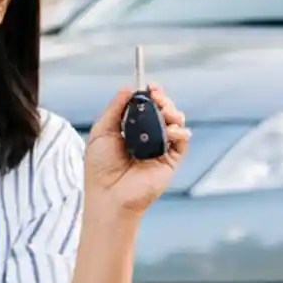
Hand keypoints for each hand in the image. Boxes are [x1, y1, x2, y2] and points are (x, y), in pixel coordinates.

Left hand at [84, 83, 190, 213]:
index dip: (150, 95)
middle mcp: (147, 138)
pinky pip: (182, 141)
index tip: (151, 87)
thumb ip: (115, 109)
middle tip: (158, 96)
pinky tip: (170, 130)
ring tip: (165, 111)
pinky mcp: (170, 161)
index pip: (145, 107)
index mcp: (130, 131)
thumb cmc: (100, 168)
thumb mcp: (102, 132)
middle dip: (164, 100)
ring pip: (175, 123)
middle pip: (163, 112)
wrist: (109, 195)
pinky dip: (180, 131)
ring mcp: (160, 149)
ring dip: (174, 112)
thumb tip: (128, 89)